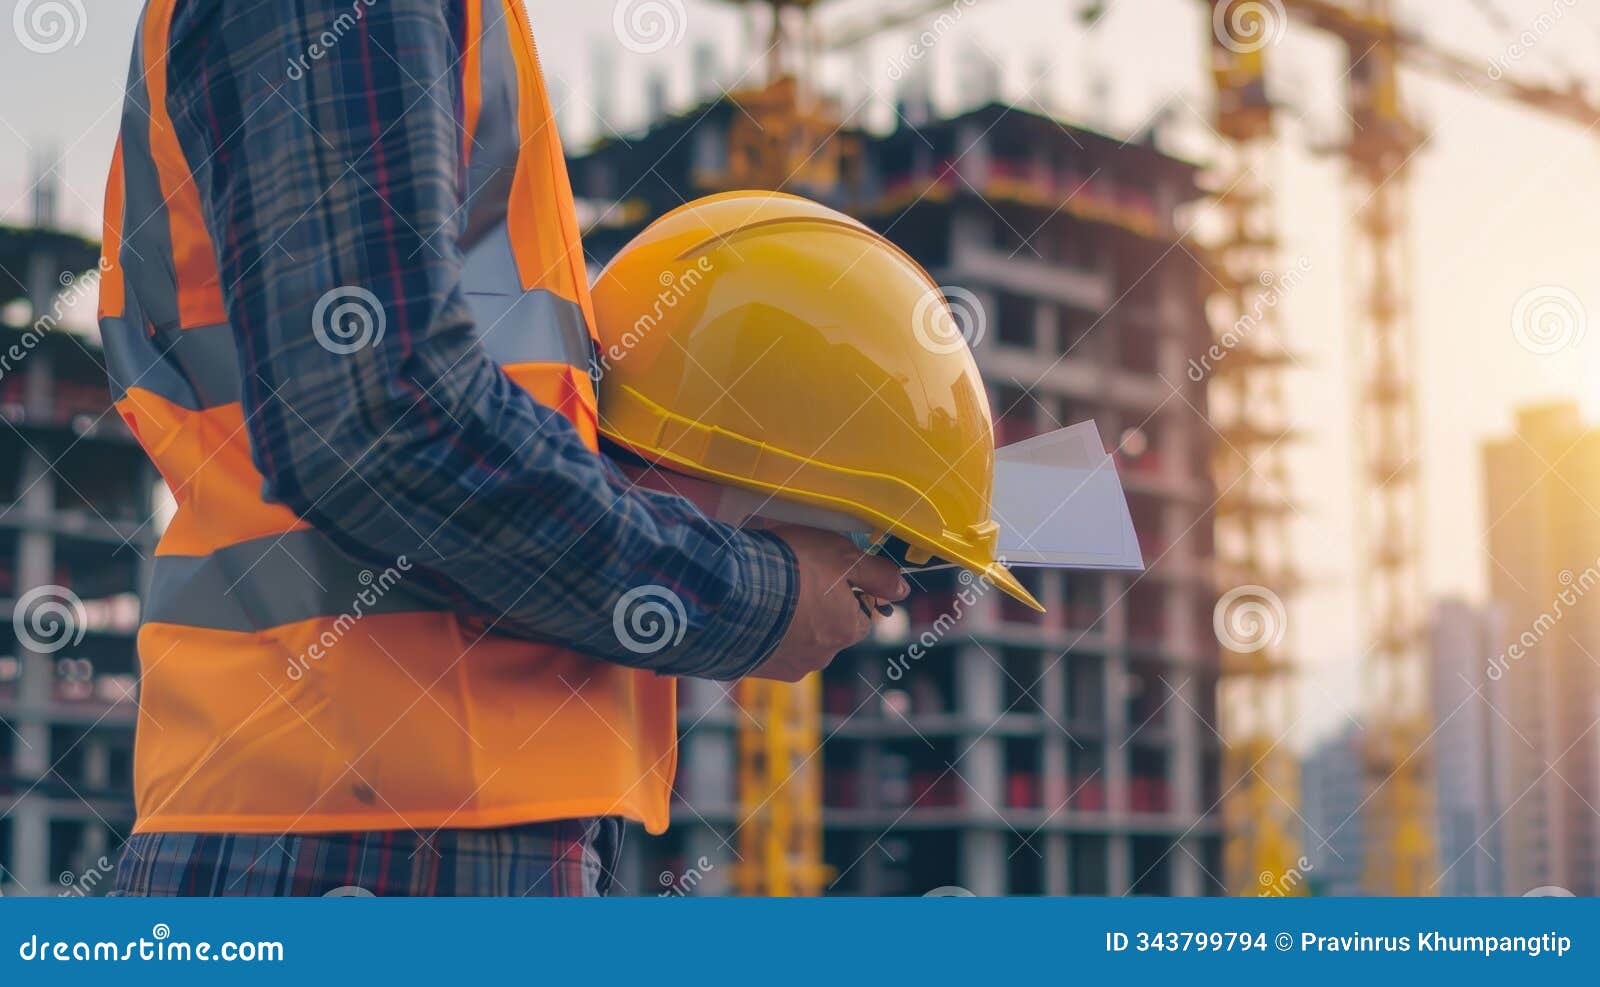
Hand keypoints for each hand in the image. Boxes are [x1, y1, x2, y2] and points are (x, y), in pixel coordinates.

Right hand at [750, 525, 909, 681]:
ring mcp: (786, 665)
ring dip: (785, 621)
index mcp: (848, 630)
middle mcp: (822, 656)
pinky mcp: (755, 667)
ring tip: (765, 593)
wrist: (732, 592)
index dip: (845, 589)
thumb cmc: (792, 568)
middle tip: (792, 578)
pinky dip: (761, 632)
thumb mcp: (843, 556)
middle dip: (814, 607)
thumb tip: (902, 588)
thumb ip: (877, 573)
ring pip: (795, 640)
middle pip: (828, 628)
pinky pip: (765, 647)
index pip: (860, 613)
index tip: (825, 573)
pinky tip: (748, 610)